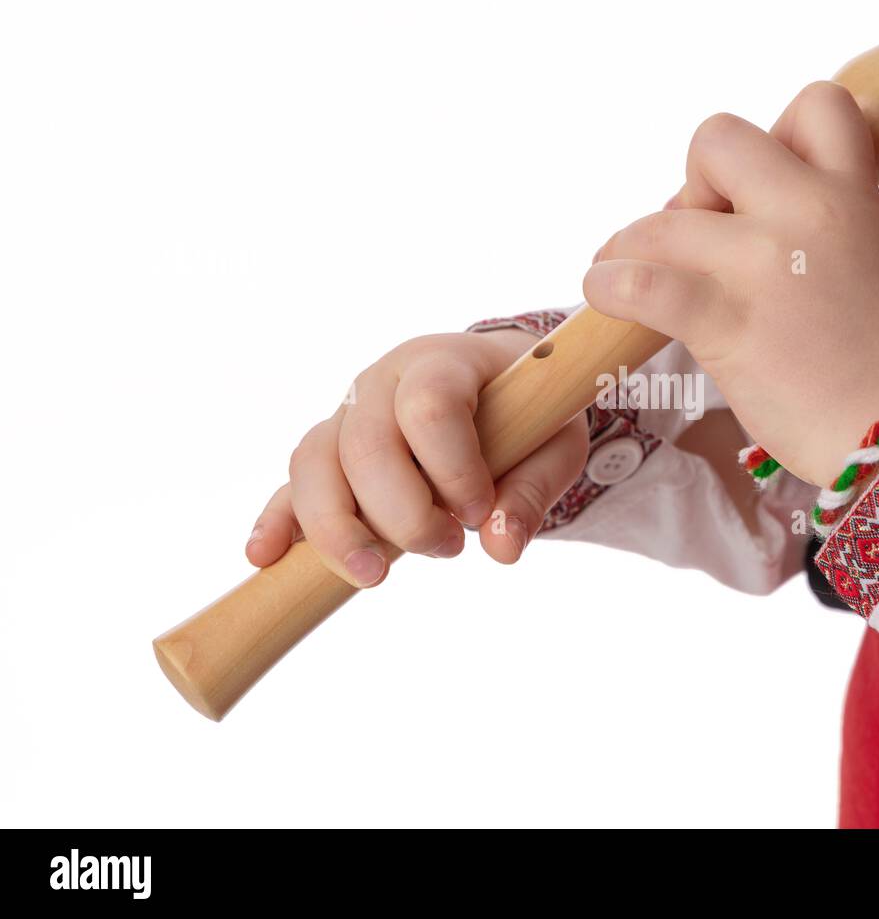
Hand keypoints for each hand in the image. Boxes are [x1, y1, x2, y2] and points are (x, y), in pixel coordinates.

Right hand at [246, 329, 588, 586]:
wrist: (498, 388)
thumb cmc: (528, 415)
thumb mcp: (552, 444)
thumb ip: (531, 492)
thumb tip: (501, 548)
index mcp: (441, 362)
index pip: (429, 408)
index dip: (452, 468)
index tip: (479, 510)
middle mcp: (382, 383)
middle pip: (365, 447)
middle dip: (403, 515)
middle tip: (451, 547)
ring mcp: (346, 416)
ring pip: (313, 465)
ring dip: (337, 530)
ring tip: (374, 575)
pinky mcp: (326, 456)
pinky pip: (290, 486)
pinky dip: (275, 522)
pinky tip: (266, 559)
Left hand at [584, 81, 878, 486]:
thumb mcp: (870, 261)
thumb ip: (813, 225)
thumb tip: (720, 217)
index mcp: (853, 194)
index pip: (816, 103)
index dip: (776, 135)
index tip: (764, 188)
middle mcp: (808, 213)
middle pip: (716, 138)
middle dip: (695, 182)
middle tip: (702, 237)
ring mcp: (764, 265)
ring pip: (661, 218)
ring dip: (634, 245)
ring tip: (631, 272)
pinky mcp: (727, 322)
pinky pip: (642, 282)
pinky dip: (610, 283)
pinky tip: (606, 294)